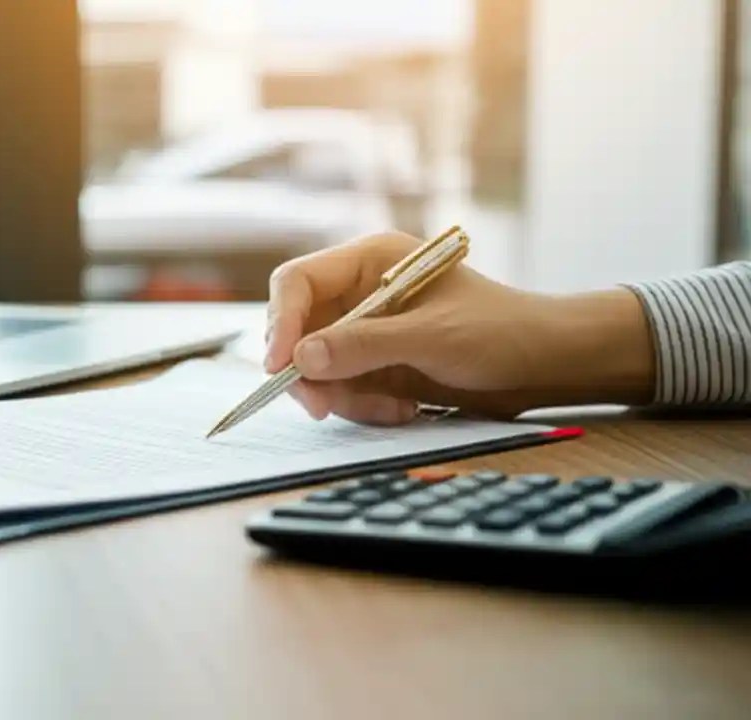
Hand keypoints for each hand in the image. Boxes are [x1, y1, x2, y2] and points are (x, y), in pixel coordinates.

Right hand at [264, 232, 654, 424]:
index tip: (280, 366)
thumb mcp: (432, 338)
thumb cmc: (499, 331)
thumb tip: (301, 359)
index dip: (281, 322)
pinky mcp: (374, 364)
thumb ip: (364, 346)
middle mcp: (358, 291)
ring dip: (344, 396)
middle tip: (321, 407)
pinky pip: (342, 389)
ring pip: (316, 367)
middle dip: (309, 372)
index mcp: (369, 260)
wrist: (544, 364)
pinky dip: (364, 406)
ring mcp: (364, 330)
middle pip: (298, 329)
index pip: (298, 282)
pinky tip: (403, 409)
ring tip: (392, 408)